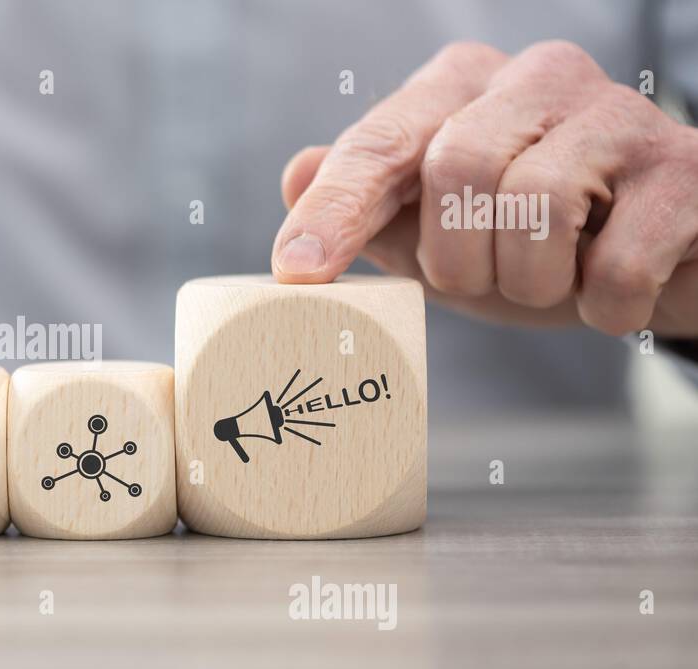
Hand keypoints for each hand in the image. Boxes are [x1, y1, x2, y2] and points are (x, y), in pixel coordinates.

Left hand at [272, 40, 697, 337]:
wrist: (671, 260)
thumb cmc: (539, 244)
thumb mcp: (441, 233)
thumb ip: (373, 207)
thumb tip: (295, 174)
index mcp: (463, 87)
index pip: (381, 143)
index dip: (336, 210)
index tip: (297, 275)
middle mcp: (537, 78)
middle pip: (457, 165)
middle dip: (456, 257)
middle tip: (481, 281)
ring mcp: (620, 113)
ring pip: (536, 204)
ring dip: (531, 281)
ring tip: (553, 282)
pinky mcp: (687, 169)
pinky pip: (619, 261)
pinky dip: (605, 306)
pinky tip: (613, 296)